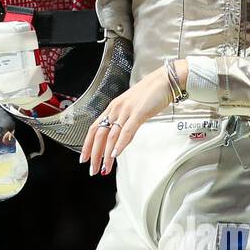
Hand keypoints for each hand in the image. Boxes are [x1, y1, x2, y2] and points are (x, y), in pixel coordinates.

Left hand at [80, 60, 188, 175]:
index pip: (95, 128)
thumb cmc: (151, 94)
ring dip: (106, 154)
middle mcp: (116, 109)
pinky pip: (126, 131)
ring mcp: (127, 111)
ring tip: (105, 167)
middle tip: (93, 169)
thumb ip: (125, 122)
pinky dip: (120, 144)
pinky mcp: (138, 112)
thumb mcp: (133, 108)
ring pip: (111, 135)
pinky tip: (116, 154)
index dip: (87, 145)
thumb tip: (120, 138)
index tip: (84, 158)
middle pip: (99, 134)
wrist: (165, 80)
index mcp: (113, 108)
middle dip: (94, 154)